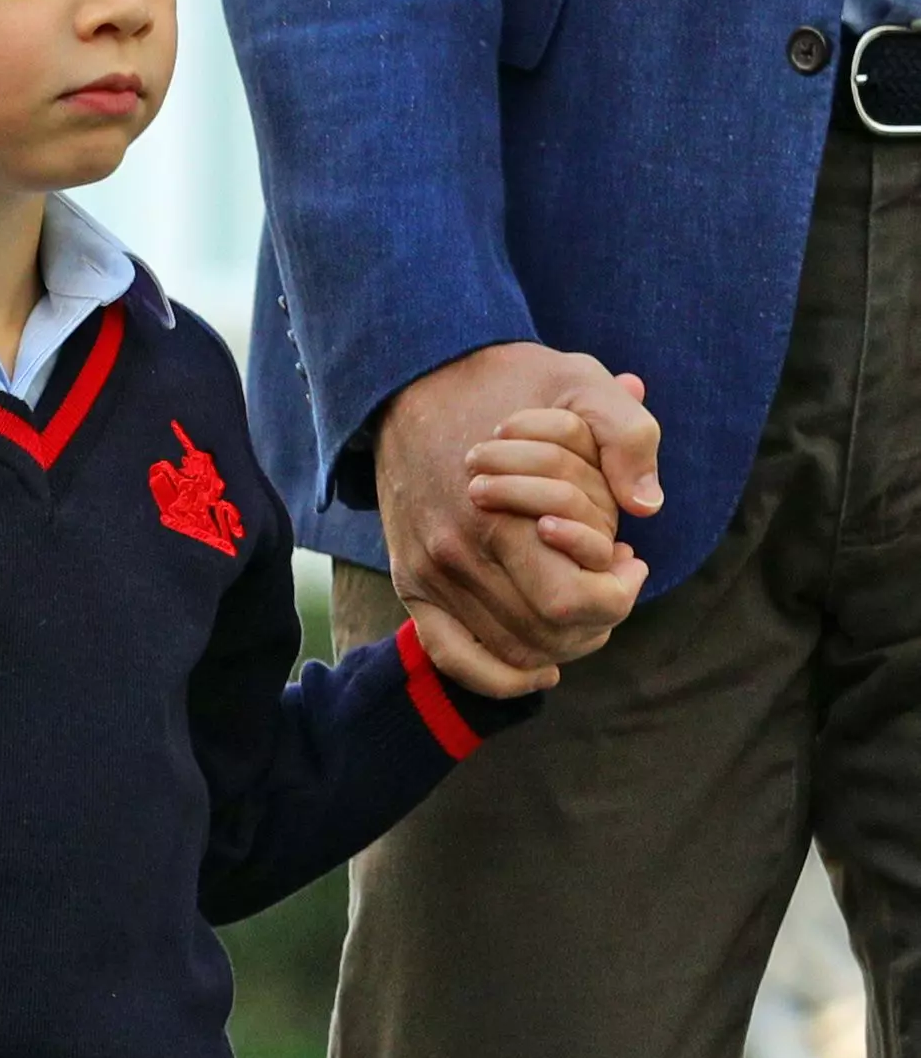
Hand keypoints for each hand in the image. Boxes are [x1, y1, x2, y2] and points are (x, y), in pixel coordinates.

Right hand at [376, 344, 660, 695]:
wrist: (414, 379)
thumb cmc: (507, 382)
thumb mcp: (581, 383)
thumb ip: (627, 436)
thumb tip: (647, 506)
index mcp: (500, 517)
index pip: (574, 603)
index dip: (620, 594)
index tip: (632, 559)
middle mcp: (458, 558)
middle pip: (547, 636)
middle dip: (598, 619)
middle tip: (613, 580)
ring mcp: (429, 574)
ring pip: (512, 651)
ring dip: (562, 642)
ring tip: (581, 600)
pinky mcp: (411, 581)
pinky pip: (452, 656)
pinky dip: (499, 677)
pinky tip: (540, 671)